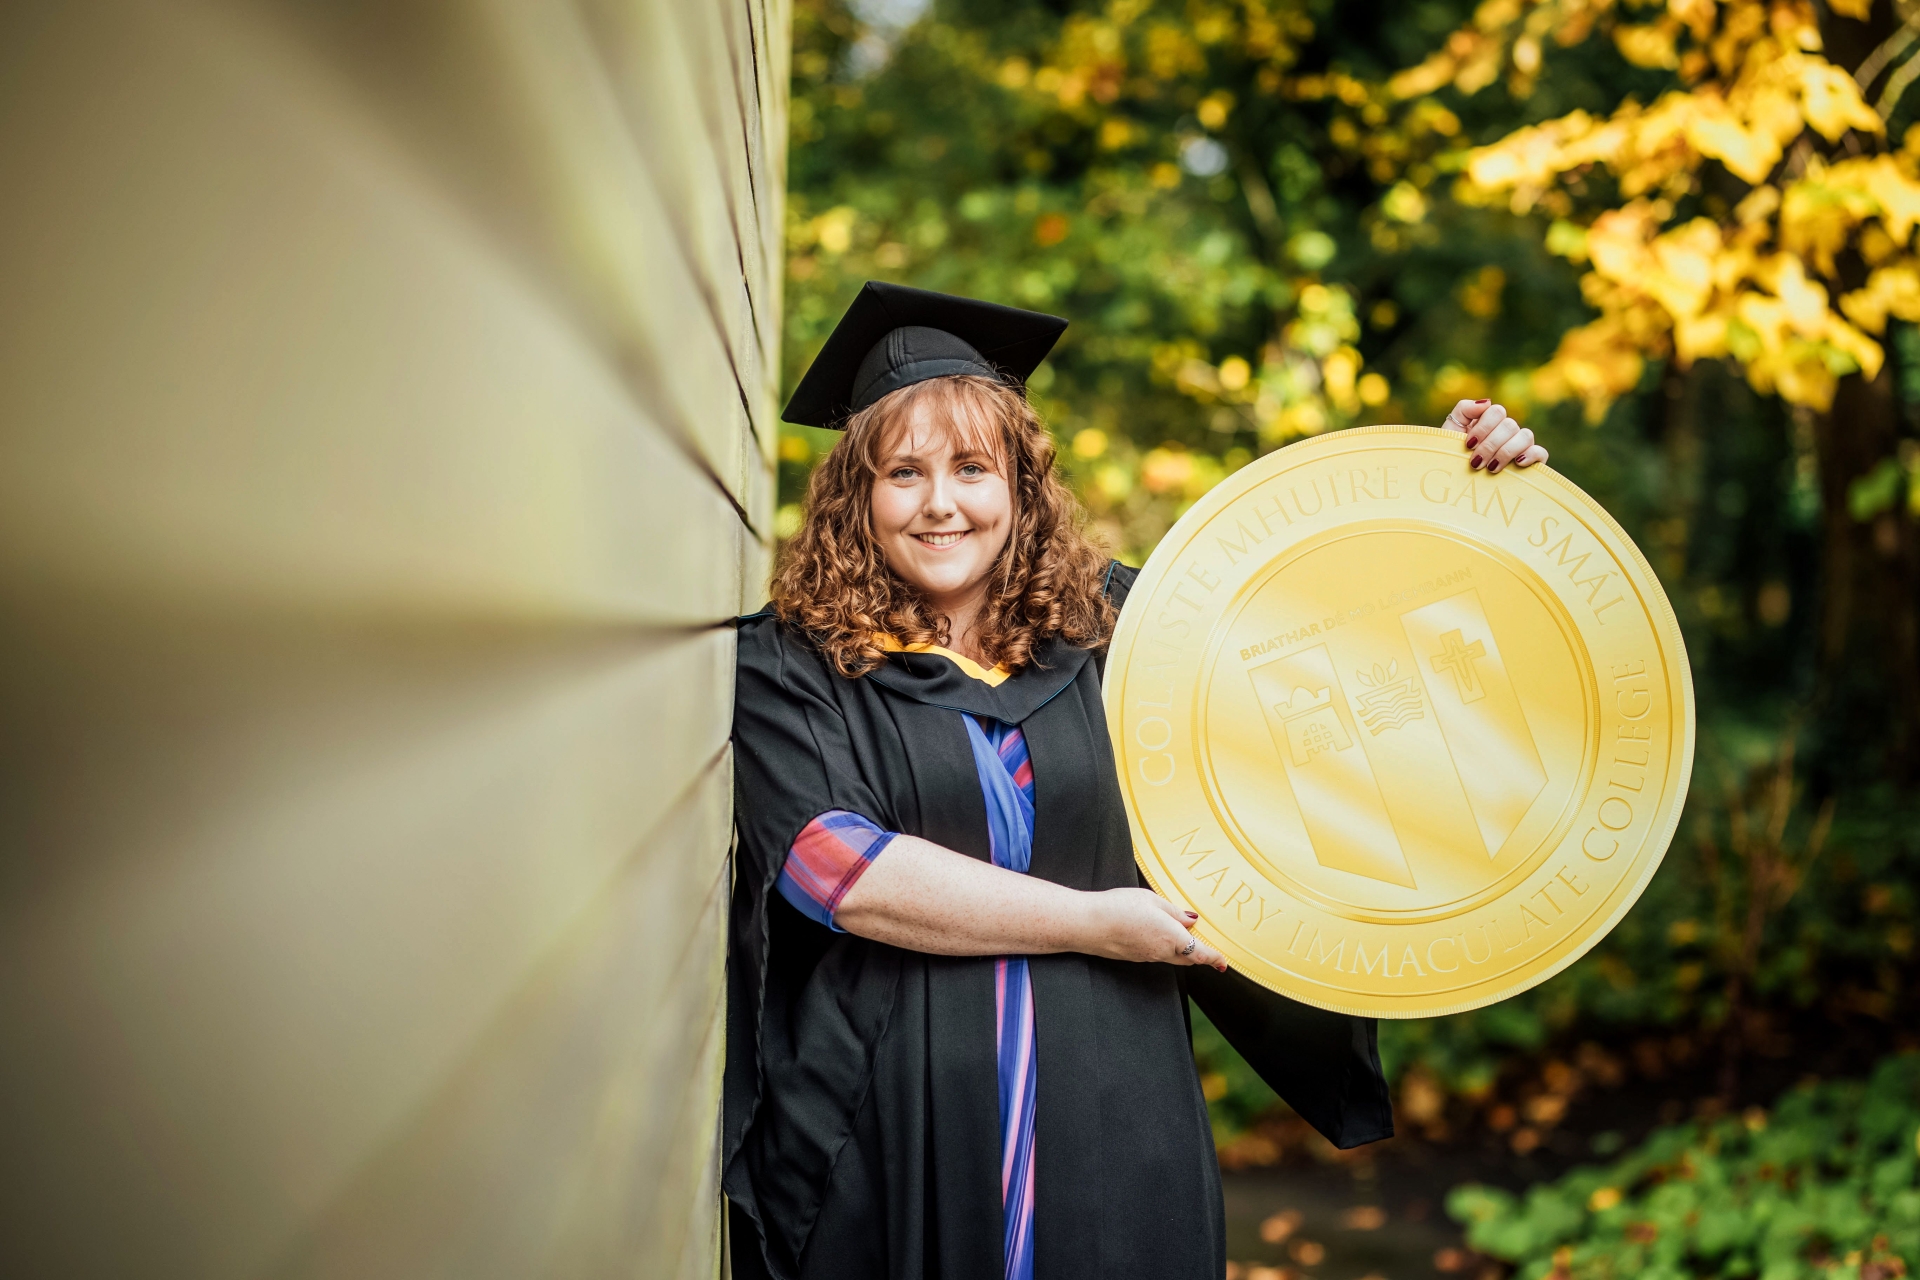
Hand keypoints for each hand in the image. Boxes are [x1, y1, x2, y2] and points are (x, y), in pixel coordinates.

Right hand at [1079, 888, 1227, 969]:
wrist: (1087, 924)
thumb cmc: (1118, 908)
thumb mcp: (1152, 900)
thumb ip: (1174, 912)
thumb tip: (1190, 921)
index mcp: (1172, 937)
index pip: (1200, 953)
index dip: (1214, 959)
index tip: (1223, 962)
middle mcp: (1162, 952)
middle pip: (1188, 959)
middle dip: (1200, 954)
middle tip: (1208, 947)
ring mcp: (1147, 957)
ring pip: (1172, 957)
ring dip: (1181, 950)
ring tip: (1180, 934)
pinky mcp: (1134, 957)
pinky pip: (1156, 955)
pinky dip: (1163, 948)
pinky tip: (1155, 933)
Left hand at [1441, 399, 1546, 473]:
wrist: (1456, 485)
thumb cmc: (1452, 457)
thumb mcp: (1451, 431)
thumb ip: (1464, 410)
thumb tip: (1487, 402)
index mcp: (1491, 421)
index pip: (1497, 412)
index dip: (1483, 428)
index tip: (1469, 445)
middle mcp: (1508, 431)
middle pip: (1510, 425)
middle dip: (1490, 445)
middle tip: (1475, 463)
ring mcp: (1521, 446)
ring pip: (1526, 436)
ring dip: (1506, 452)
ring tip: (1491, 469)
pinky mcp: (1531, 462)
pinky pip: (1541, 452)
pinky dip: (1531, 455)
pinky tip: (1517, 464)